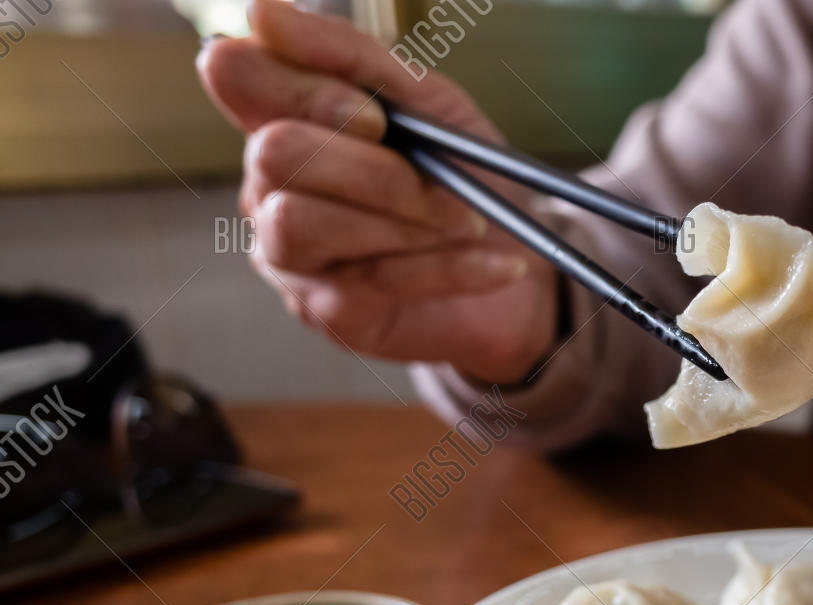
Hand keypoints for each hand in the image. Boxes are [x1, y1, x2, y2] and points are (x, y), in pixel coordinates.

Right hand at [197, 0, 555, 381]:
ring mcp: (287, 254)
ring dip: (404, 219)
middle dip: (373, 165)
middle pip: (275, 153)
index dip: (307, 88)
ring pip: (302, 221)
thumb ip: (348, 56)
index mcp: (281, 116)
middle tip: (437, 182)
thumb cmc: (463, 178)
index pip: (237, 73)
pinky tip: (492, 264)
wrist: (521, 266)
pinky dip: (447, 266)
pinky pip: (372, 279)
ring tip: (464, 223)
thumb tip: (261, 14)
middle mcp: (266, 185)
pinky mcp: (327, 312)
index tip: (376, 114)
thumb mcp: (425, 101)